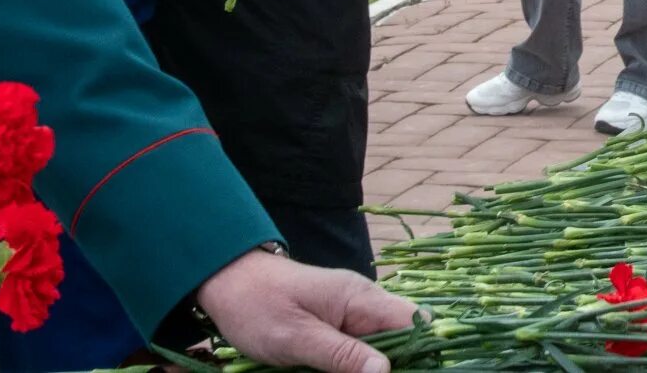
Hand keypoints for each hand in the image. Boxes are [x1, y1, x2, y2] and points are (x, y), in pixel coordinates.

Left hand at [195, 248, 416, 372]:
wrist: (228, 281)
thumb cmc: (257, 306)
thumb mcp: (296, 337)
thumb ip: (341, 355)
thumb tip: (385, 371)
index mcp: (361, 298)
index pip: (414, 321)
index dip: (418, 350)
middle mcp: (364, 302)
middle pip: (401, 337)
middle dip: (390, 366)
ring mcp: (352, 313)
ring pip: (380, 348)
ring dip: (366, 368)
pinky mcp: (338, 324)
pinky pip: (359, 347)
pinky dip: (352, 365)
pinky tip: (333, 371)